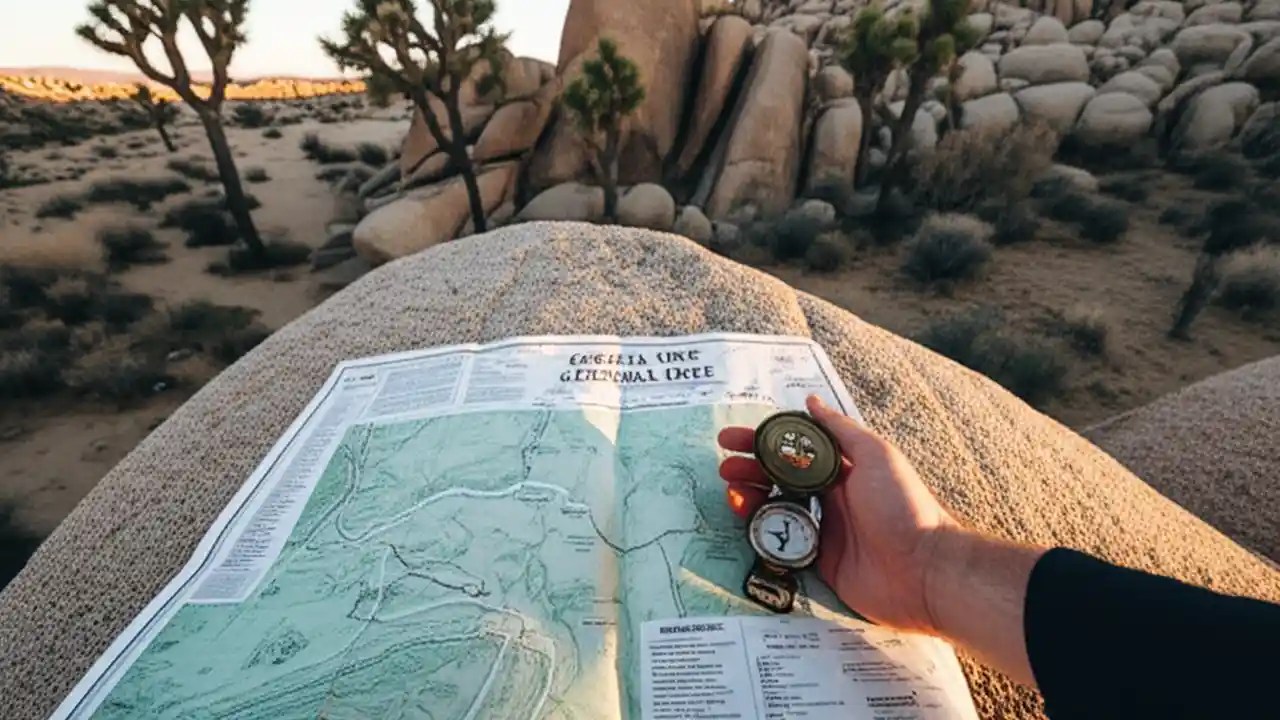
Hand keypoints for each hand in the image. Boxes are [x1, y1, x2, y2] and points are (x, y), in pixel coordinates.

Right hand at [719, 395, 957, 633]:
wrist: (923, 570)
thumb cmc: (903, 506)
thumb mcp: (876, 455)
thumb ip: (840, 430)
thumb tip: (811, 400)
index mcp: (842, 470)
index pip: (793, 450)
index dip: (762, 442)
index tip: (733, 438)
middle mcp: (830, 497)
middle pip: (779, 479)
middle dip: (749, 470)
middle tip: (724, 467)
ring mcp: (823, 530)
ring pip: (776, 510)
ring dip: (751, 499)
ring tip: (731, 493)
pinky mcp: (818, 562)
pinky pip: (782, 544)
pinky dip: (762, 533)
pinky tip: (747, 524)